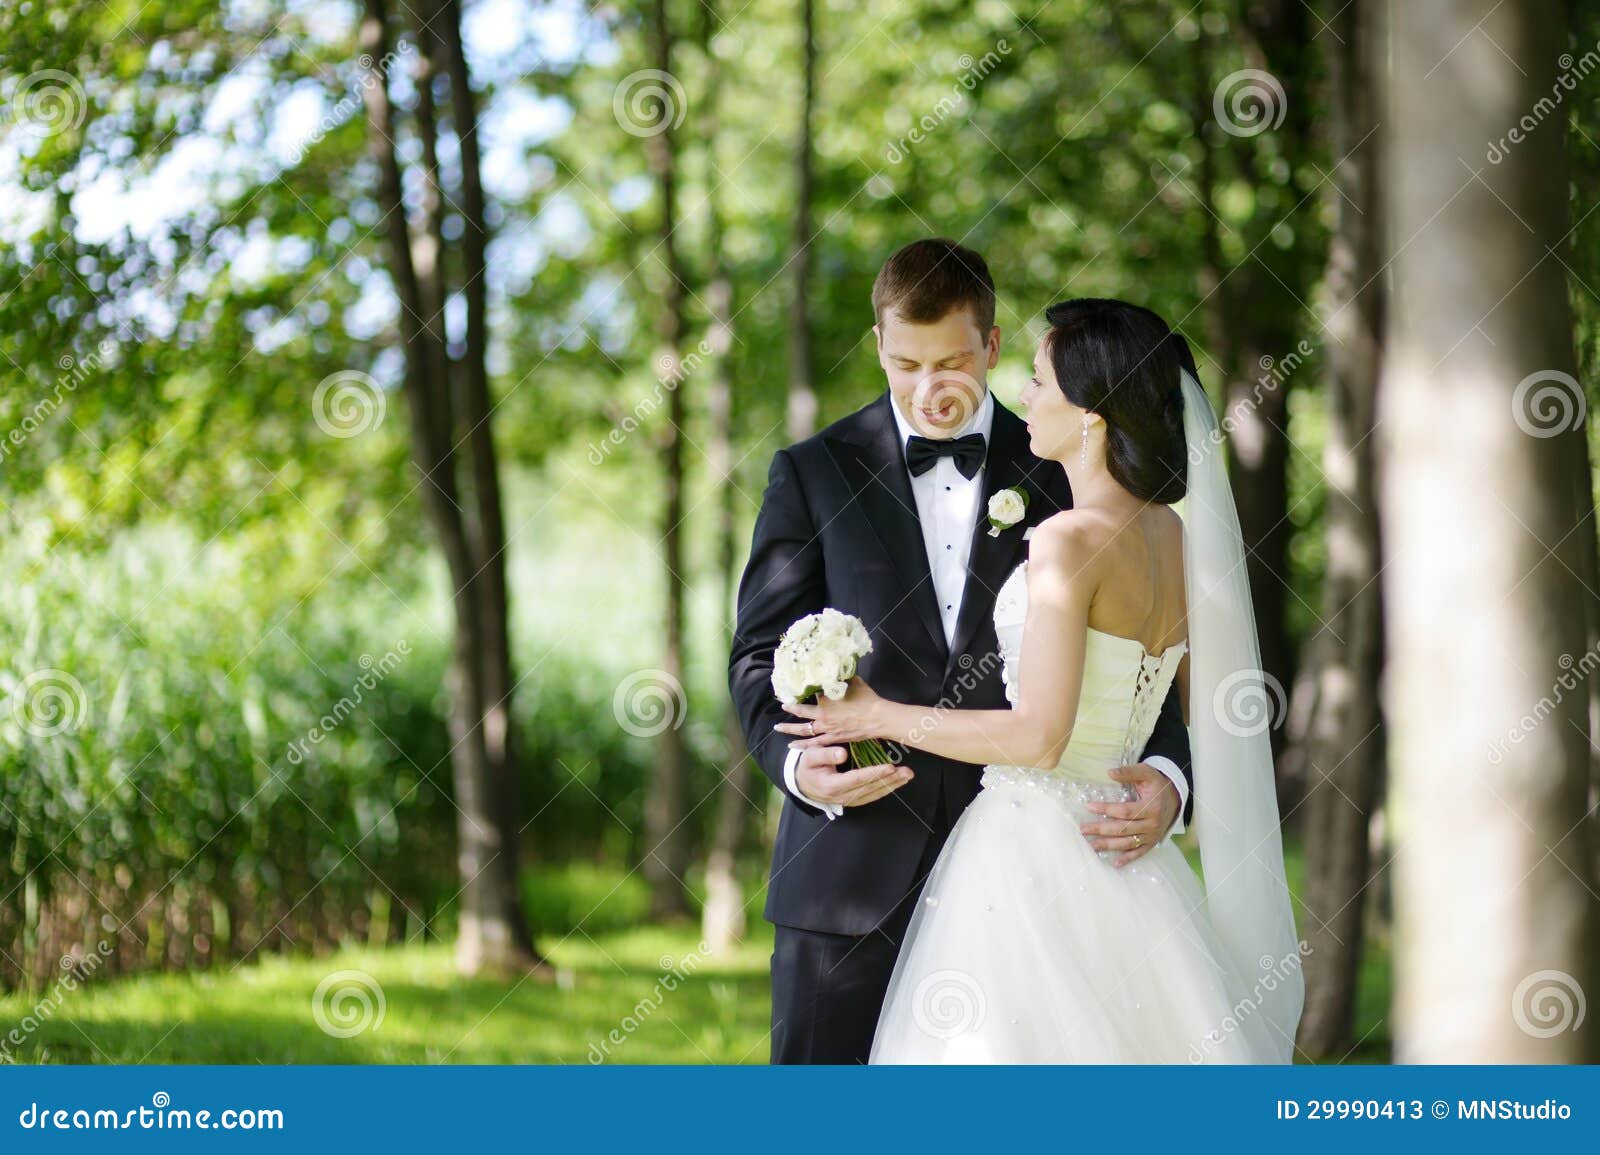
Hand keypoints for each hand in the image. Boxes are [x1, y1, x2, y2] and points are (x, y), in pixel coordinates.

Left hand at [773, 677, 887, 745]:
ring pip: (803, 729)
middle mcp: (822, 714)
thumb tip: (836, 668)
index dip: (803, 690)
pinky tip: (793, 746)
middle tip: (782, 706)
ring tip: (778, 728)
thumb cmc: (866, 698)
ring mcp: (826, 728)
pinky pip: (814, 743)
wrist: (877, 718)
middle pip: (801, 711)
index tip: (796, 687)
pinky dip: (803, 745)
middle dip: (790, 708)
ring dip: (789, 728)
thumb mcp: (853, 681)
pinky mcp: (833, 738)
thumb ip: (842, 676)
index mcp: (825, 699)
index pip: (810, 693)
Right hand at [792, 744, 912, 808]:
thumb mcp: (810, 756)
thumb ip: (825, 754)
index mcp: (831, 785)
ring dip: (892, 785)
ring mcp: (848, 801)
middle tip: (907, 771)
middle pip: (870, 788)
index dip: (874, 773)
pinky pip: (871, 796)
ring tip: (906, 775)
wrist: (801, 783)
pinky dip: (885, 789)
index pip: (857, 779)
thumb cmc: (806, 766)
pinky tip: (896, 782)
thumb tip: (842, 753)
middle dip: (890, 780)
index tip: (890, 767)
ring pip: (873, 794)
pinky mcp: (852, 800)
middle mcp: (841, 796)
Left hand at [1079, 762, 1178, 866]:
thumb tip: (1110, 773)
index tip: (1089, 806)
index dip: (1106, 809)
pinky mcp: (1152, 843)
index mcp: (1151, 807)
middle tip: (1083, 829)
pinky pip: (1139, 853)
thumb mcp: (1146, 773)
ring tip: (1091, 846)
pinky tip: (1115, 864)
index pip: (1125, 811)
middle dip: (1102, 830)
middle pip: (1123, 829)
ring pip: (1128, 843)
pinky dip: (1127, 859)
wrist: (1175, 799)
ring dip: (1109, 845)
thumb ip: (1129, 772)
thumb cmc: (1157, 785)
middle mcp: (1153, 824)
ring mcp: (1152, 836)